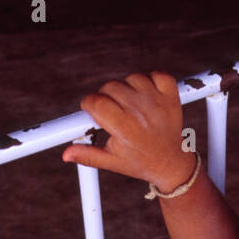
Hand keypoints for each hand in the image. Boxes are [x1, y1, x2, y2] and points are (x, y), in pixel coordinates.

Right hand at [61, 71, 196, 192]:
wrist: (172, 164)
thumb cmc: (138, 162)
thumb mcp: (112, 161)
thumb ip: (88, 155)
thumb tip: (66, 154)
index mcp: (125, 128)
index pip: (97, 102)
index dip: (90, 105)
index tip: (92, 111)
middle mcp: (141, 112)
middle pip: (111, 87)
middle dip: (106, 97)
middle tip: (113, 112)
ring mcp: (158, 102)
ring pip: (131, 78)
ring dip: (127, 88)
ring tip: (130, 107)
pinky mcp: (171, 95)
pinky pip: (156, 75)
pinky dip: (149, 81)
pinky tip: (146, 97)